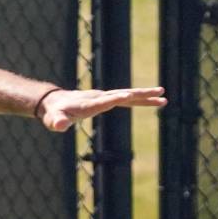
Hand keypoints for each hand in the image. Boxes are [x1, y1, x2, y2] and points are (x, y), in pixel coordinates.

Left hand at [37, 86, 165, 131]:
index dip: (114, 99)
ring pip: (129, 96)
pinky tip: (153, 102)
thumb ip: (57, 123)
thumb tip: (59, 125)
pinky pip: (127, 99)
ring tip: (164, 98)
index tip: (128, 95)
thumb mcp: (53, 120)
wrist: (55, 102)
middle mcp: (99, 98)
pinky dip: (140, 100)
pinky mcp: (108, 99)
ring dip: (146, 97)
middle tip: (160, 93)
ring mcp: (105, 97)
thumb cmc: (54, 114)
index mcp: (88, 104)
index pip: (103, 102)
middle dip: (141, 95)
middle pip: (123, 95)